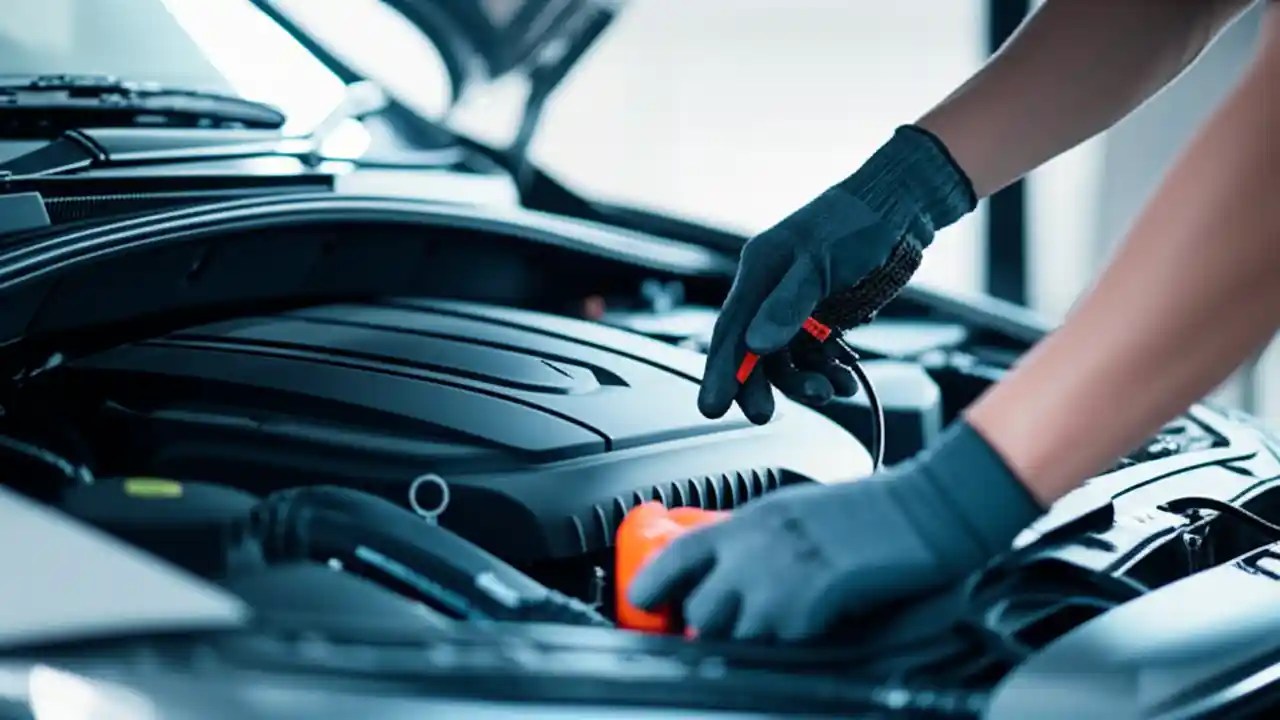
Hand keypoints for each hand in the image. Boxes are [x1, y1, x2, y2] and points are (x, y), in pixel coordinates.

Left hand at [626, 420, 1041, 640]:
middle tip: (739, 625)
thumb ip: (756, 545)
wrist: (925, 510)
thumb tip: (726, 581)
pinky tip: (822, 617)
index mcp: (748, 520)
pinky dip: (797, 641)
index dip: (654, 588)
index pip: (676, 558)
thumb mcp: (795, 515)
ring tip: (792, 618)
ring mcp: (778, 578)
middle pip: (700, 611)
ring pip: (737, 636)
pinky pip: (783, 644)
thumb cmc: (868, 512)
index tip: (646, 605)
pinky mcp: (809, 606)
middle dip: (713, 627)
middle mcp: (753, 547)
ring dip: (758, 637)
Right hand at [699, 126, 975, 423]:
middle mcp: (772, 290)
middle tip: (764, 414)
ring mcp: (799, 304)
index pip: (730, 330)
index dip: (719, 371)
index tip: (712, 407)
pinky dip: (830, 370)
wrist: (904, 206)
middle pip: (754, 351)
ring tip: (832, 390)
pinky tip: (847, 380)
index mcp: (760, 270)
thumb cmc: (860, 221)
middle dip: (763, 385)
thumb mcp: (821, 263)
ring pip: (788, 358)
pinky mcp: (825, 315)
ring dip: (806, 380)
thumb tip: (756, 346)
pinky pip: (817, 354)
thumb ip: (789, 305)